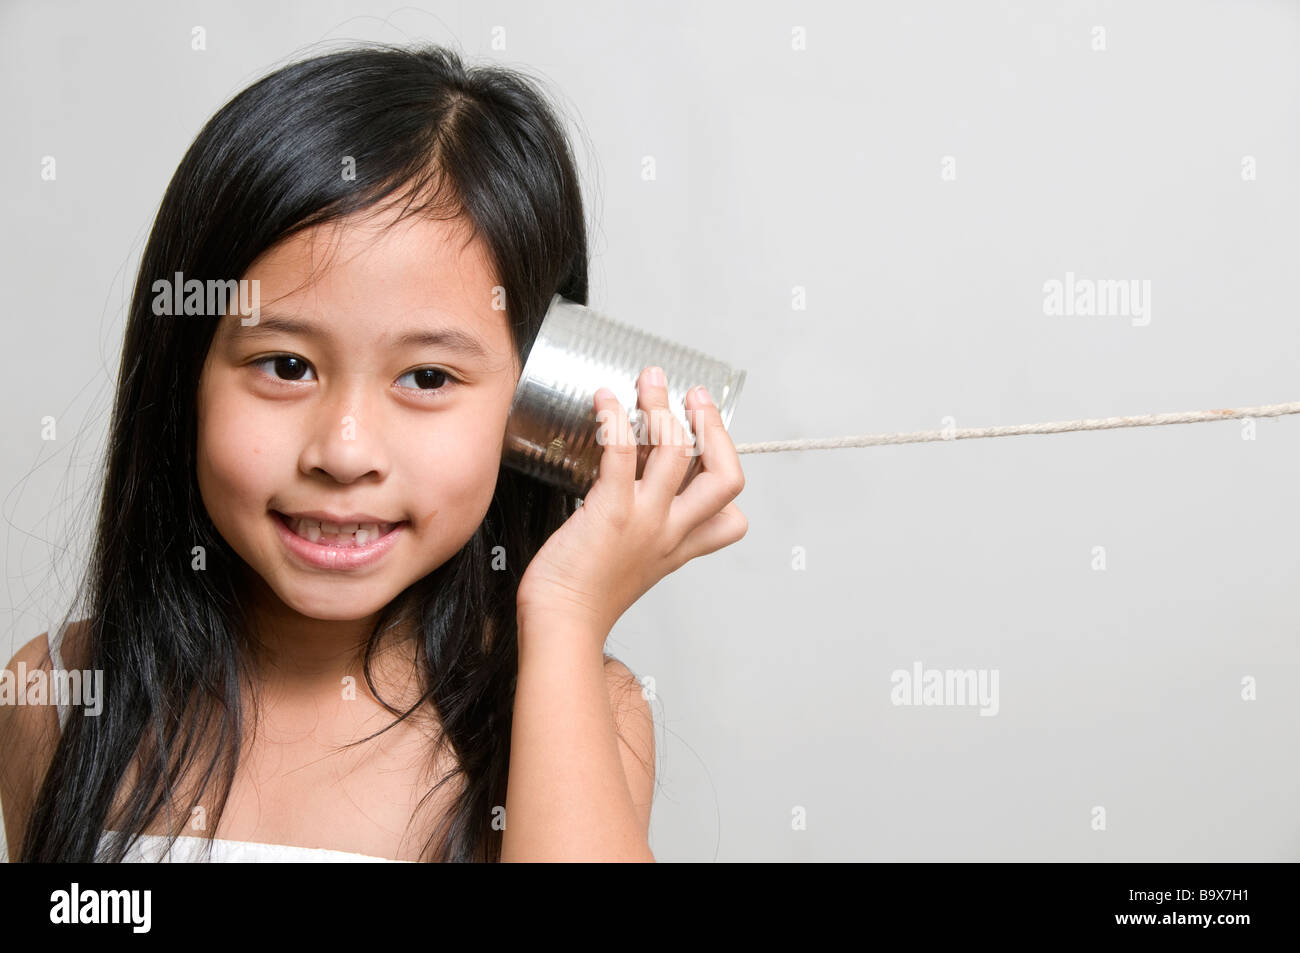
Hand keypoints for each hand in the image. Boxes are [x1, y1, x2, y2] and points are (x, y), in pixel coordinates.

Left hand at [516, 365, 747, 644]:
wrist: (561, 625)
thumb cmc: (581, 598)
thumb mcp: (631, 570)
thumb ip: (640, 536)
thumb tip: (624, 491)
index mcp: (678, 547)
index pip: (732, 519)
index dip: (727, 478)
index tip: (706, 446)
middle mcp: (670, 532)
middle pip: (726, 477)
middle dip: (715, 428)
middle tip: (696, 396)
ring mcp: (645, 521)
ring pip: (676, 450)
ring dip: (664, 406)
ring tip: (650, 379)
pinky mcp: (611, 512)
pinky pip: (621, 452)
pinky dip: (614, 418)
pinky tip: (604, 399)